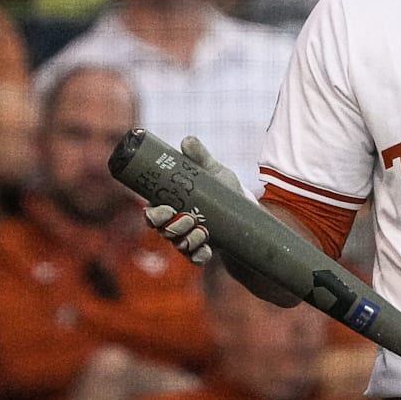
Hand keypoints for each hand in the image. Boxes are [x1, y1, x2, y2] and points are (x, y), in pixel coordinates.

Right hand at [142, 136, 253, 265]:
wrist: (249, 214)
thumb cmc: (225, 192)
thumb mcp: (214, 172)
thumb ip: (200, 156)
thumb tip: (186, 140)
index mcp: (173, 205)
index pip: (152, 213)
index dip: (153, 214)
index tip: (166, 209)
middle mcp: (176, 224)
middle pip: (161, 231)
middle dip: (172, 227)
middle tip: (189, 219)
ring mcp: (188, 240)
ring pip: (178, 245)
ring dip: (188, 240)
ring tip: (204, 232)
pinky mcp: (202, 252)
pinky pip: (194, 259)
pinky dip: (199, 255)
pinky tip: (208, 250)